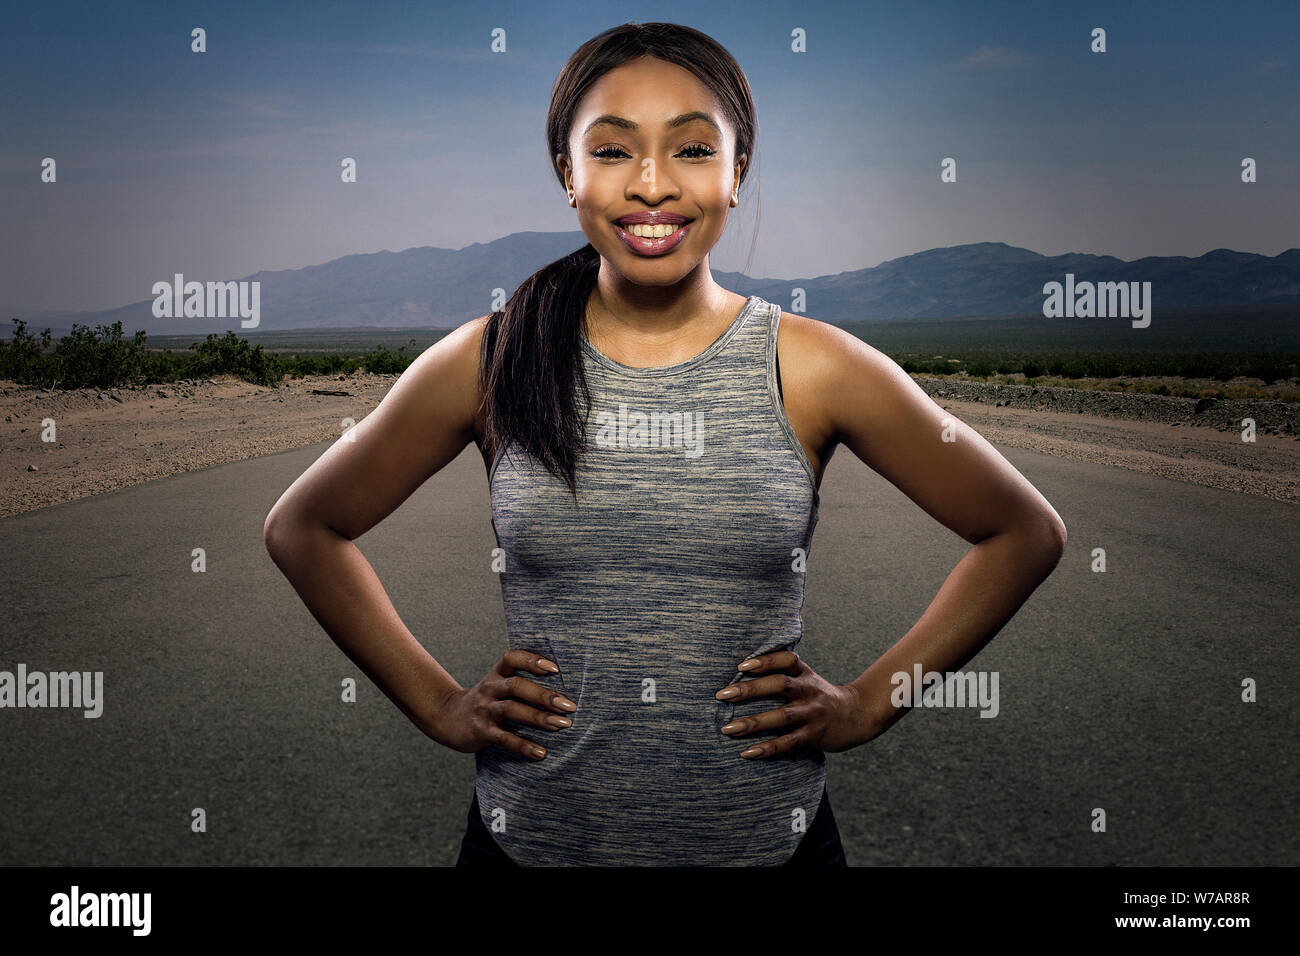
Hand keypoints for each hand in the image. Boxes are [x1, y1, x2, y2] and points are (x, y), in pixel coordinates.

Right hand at [430, 649, 575, 759]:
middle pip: (517, 685)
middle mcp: (490, 688)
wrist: (447, 718)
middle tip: (569, 706)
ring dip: (538, 717)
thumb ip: (522, 682)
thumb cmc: (485, 701)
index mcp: (497, 674)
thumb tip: (563, 690)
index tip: (555, 668)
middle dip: (544, 695)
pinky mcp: (481, 731)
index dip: (532, 660)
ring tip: (561, 725)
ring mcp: (485, 709)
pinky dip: (523, 745)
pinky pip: (504, 738)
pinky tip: (541, 752)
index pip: (512, 658)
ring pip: (512, 709)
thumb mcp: (497, 684)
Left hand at [715, 650, 875, 757]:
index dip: (765, 660)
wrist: (858, 715)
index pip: (786, 660)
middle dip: (750, 690)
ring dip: (753, 723)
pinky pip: (789, 742)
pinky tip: (747, 752)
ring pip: (782, 716)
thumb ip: (782, 672)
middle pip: (780, 685)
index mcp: (805, 673)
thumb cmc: (820, 695)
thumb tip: (741, 669)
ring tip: (727, 728)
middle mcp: (809, 690)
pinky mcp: (814, 735)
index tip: (741, 665)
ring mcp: (812, 713)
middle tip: (722, 695)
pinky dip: (767, 748)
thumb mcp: (807, 677)